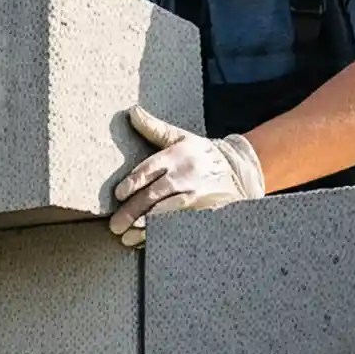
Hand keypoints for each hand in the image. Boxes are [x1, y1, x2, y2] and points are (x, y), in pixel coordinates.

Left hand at [108, 104, 265, 246]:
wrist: (239, 170)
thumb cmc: (201, 153)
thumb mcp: (180, 137)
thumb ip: (154, 128)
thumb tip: (132, 111)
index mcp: (176, 156)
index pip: (150, 170)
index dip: (133, 183)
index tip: (119, 195)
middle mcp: (184, 176)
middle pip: (153, 195)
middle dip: (132, 212)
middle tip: (114, 225)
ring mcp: (193, 196)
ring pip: (165, 214)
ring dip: (144, 227)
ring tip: (126, 237)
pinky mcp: (201, 212)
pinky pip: (177, 225)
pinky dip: (160, 235)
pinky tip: (145, 242)